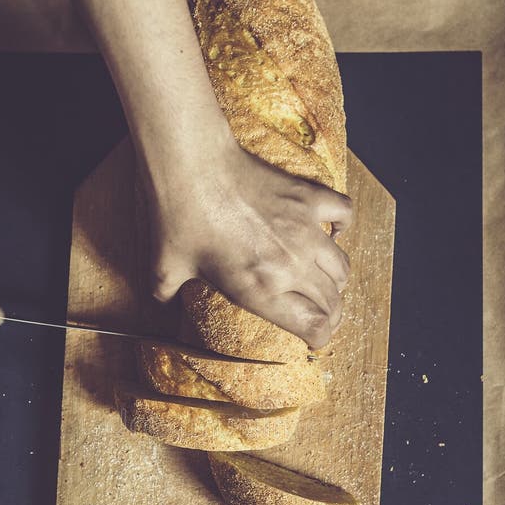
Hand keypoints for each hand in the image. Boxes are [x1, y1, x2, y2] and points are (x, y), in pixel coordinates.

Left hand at [142, 137, 353, 348]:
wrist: (193, 167)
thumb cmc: (179, 219)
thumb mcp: (165, 270)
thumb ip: (166, 294)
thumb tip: (160, 302)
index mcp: (261, 291)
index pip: (314, 326)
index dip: (319, 337)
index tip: (315, 338)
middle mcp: (290, 266)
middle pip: (332, 302)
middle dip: (331, 317)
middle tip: (323, 317)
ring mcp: (304, 231)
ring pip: (341, 268)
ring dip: (337, 282)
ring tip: (327, 284)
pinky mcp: (308, 198)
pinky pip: (344, 214)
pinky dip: (343, 226)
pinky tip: (332, 231)